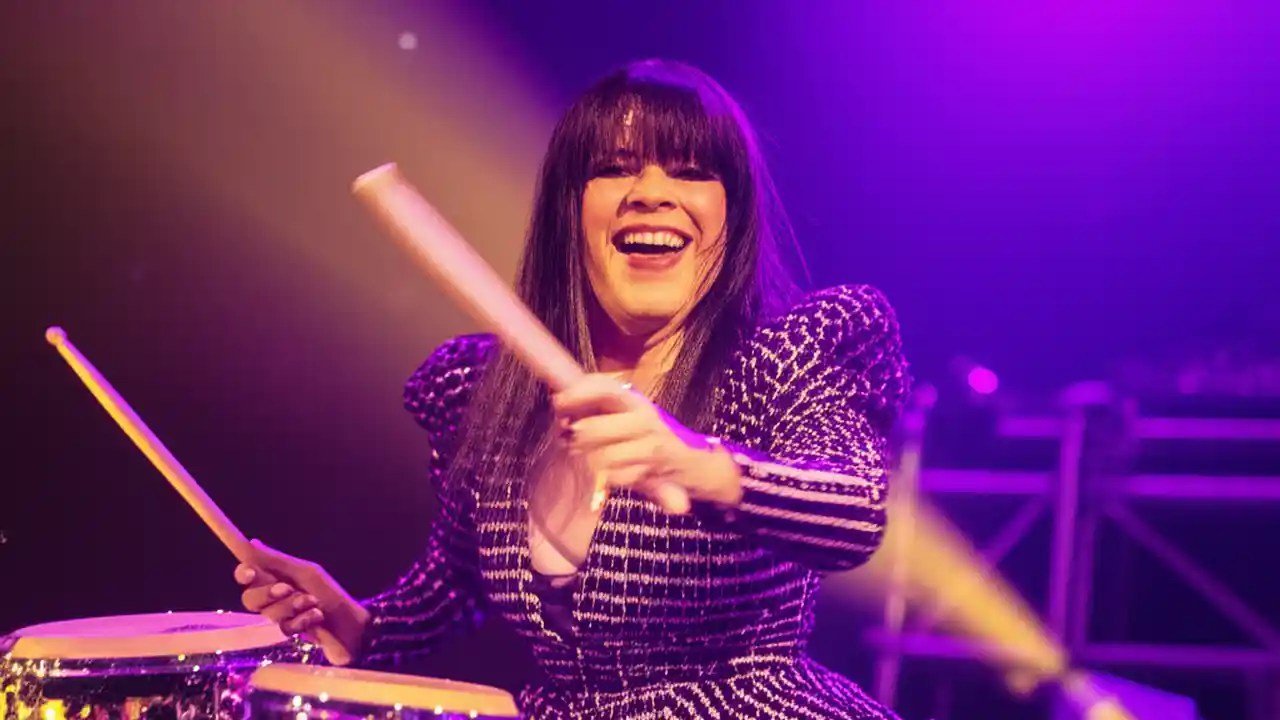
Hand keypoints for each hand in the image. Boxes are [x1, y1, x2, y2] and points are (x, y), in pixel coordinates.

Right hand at [234, 539, 369, 665]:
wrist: (354, 624)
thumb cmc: (331, 594)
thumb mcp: (306, 573)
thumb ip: (277, 562)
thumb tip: (251, 542)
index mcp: (277, 578)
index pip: (248, 574)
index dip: (243, 573)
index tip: (249, 572)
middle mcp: (274, 597)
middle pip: (249, 598)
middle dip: (267, 594)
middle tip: (286, 589)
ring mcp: (282, 616)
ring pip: (268, 613)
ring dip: (292, 606)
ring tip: (313, 602)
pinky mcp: (290, 633)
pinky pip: (284, 627)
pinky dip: (302, 620)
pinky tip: (317, 617)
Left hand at [552, 374, 741, 513]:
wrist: (695, 463)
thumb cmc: (651, 436)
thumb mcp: (630, 415)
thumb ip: (599, 407)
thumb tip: (558, 397)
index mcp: (635, 400)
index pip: (603, 387)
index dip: (577, 393)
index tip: (557, 402)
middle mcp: (644, 418)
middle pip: (590, 427)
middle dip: (573, 435)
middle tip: (567, 436)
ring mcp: (649, 445)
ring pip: (598, 456)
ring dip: (587, 459)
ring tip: (586, 456)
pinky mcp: (651, 470)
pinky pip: (613, 477)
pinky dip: (607, 478)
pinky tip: (610, 474)